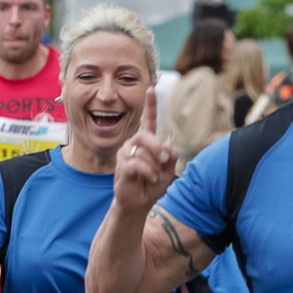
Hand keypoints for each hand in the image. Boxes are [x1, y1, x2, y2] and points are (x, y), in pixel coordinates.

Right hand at [115, 90, 176, 210]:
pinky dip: (147, 172)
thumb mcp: (167, 172)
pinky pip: (136, 163)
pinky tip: (151, 179)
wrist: (138, 203)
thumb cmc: (152, 185)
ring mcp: (126, 154)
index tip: (151, 89)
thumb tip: (169, 149)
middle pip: (145, 135)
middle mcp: (134, 144)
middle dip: (158, 147)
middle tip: (166, 160)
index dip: (150, 105)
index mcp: (146, 142)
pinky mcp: (121, 165)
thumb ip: (170, 159)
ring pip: (141, 150)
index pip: (147, 120)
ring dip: (154, 164)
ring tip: (156, 176)